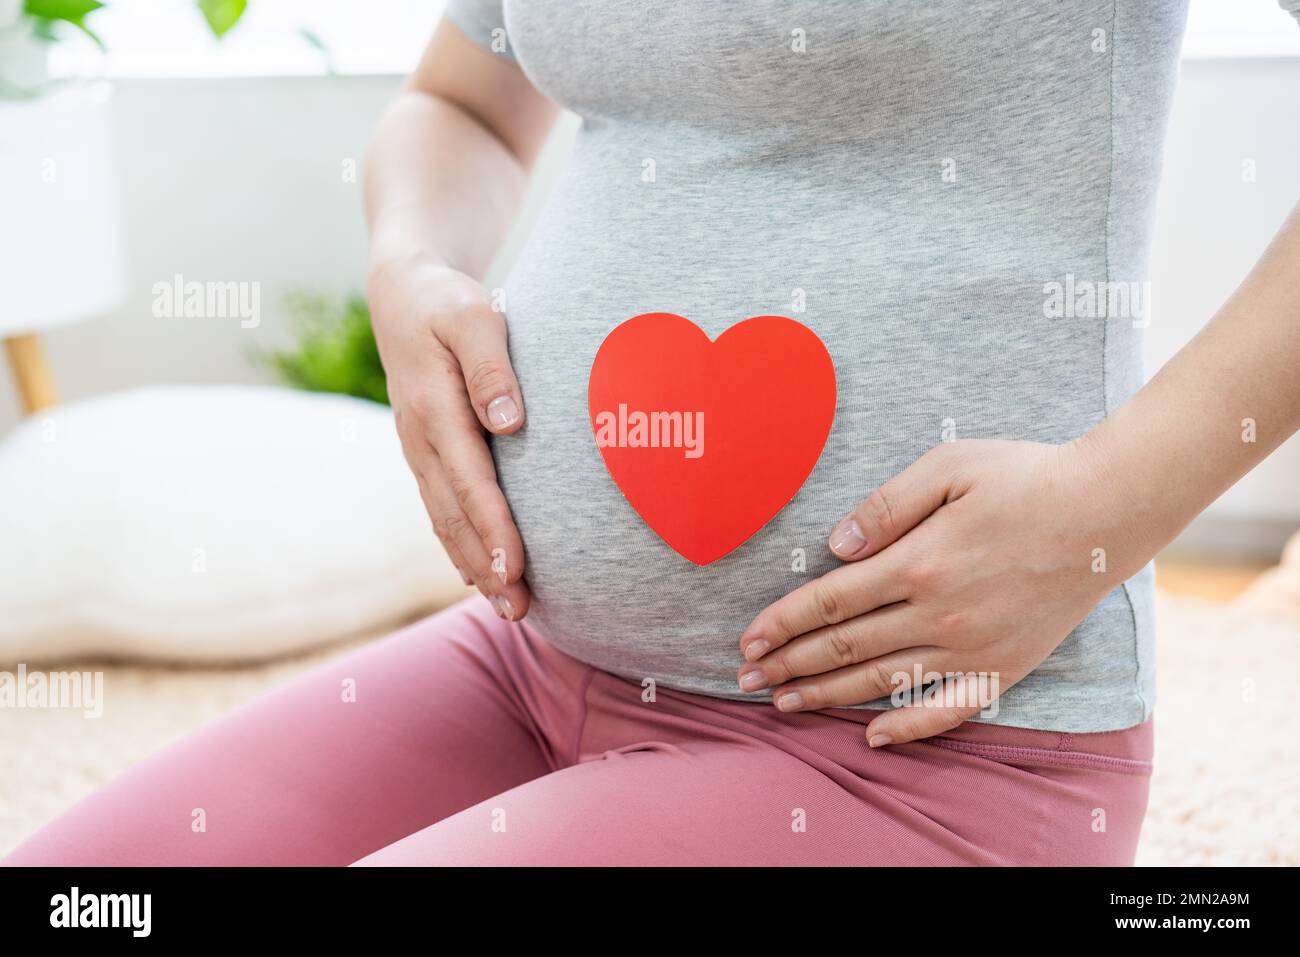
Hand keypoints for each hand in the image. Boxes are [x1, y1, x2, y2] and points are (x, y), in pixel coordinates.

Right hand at [368, 251, 529, 619]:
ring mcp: (417, 450)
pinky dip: (460, 545)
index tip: (516, 569)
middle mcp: (420, 439)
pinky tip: (481, 574)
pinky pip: (440, 508)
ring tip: (509, 609)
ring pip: (445, 519)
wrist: (402, 293)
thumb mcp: (472, 315)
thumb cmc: (446, 301)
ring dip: (474, 566)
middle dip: (486, 567)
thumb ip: (491, 367)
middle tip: (519, 612)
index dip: (493, 529)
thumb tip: (511, 423)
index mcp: (434, 408)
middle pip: (454, 515)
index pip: (470, 481)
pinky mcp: (424, 453)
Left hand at [736, 438, 1142, 746]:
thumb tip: (834, 547)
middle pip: (846, 648)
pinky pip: (947, 710)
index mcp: (919, 562)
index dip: (783, 623)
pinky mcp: (1005, 666)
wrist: (1107, 511)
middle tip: (745, 681)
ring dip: (827, 696)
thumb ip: (884, 507)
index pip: (830, 602)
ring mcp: (972, 647)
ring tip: (785, 704)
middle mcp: (940, 614)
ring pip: (883, 682)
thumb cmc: (1024, 478)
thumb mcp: (947, 466)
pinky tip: (872, 737)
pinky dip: (908, 727)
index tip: (747, 640)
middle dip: (789, 664)